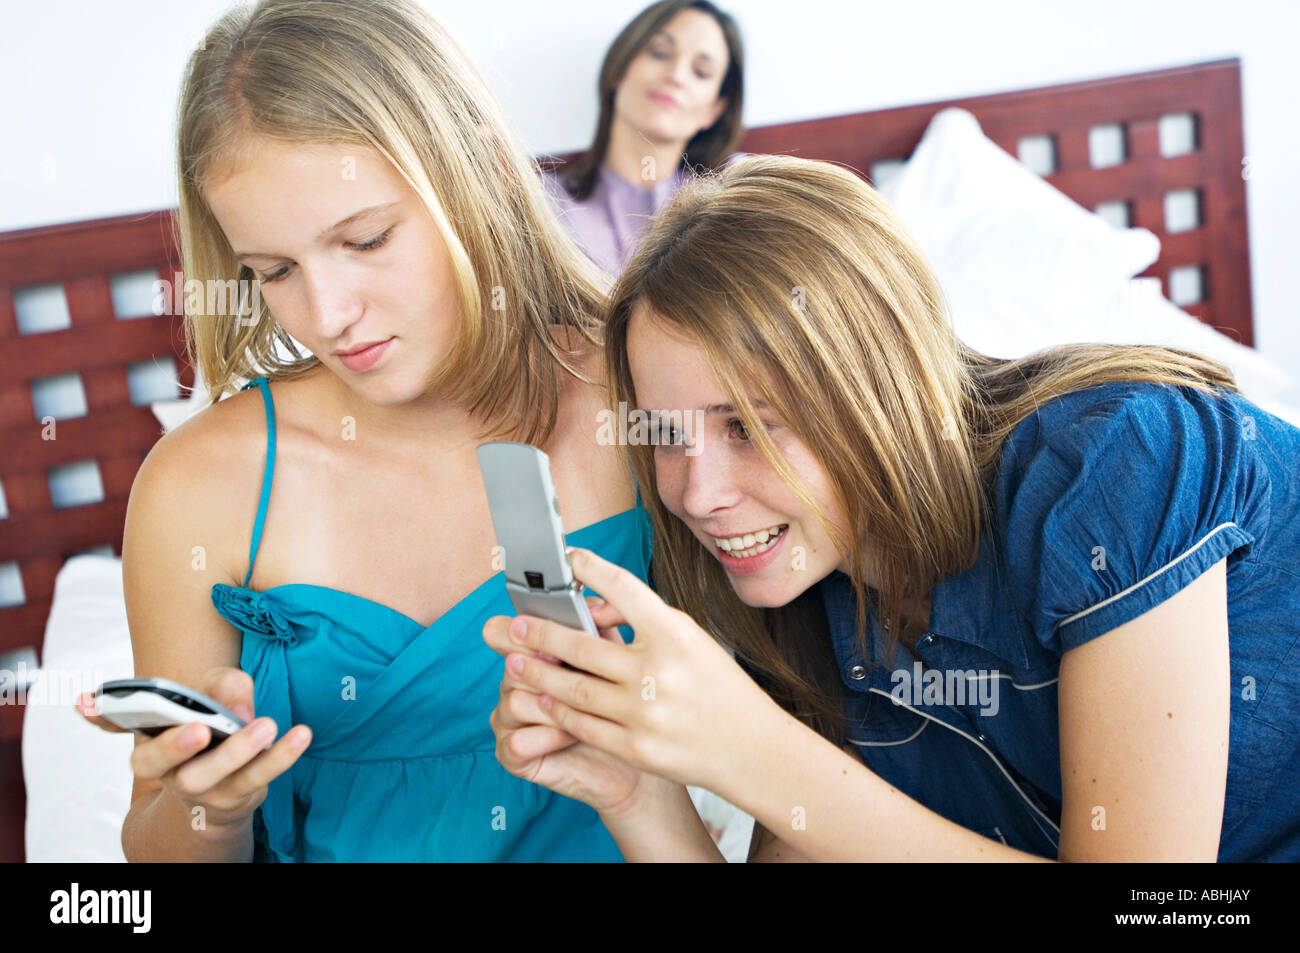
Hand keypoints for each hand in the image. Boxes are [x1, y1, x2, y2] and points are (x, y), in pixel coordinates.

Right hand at [75, 667, 311, 828]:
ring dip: (240, 750)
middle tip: (200, 728)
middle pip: (160, 764)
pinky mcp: (239, 794)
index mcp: (149, 742)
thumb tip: (237, 705)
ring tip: (265, 725)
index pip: (118, 727)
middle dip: (175, 746)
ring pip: (216, 775)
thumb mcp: (212, 696)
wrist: (221, 791)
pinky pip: (261, 777)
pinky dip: (282, 757)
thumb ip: (222, 686)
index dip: (100, 715)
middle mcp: (168, 770)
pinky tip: (301, 735)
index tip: (88, 700)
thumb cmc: (213, 729)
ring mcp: (204, 787)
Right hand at [483, 595, 660, 814]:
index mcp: (533, 652)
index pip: (505, 630)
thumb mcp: (616, 657)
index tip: (562, 636)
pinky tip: (572, 737)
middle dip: (547, 670)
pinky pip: (517, 740)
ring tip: (587, 713)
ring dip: (553, 708)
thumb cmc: (626, 704)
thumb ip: (601, 627)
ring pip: (514, 700)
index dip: (527, 630)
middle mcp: (514, 682)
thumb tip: (597, 606)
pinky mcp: (511, 753)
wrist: (636, 756)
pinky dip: (547, 738)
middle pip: (512, 664)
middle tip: (580, 677)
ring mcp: (509, 718)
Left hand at [491, 547, 780, 794]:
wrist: (751, 748)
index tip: (568, 559)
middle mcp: (659, 670)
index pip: (624, 588)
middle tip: (514, 626)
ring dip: (539, 673)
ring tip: (516, 662)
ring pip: (573, 688)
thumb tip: (595, 609)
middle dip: (540, 634)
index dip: (591, 569)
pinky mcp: (637, 748)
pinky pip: (584, 725)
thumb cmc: (720, 688)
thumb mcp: (694, 641)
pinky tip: (544, 700)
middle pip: (581, 645)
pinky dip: (558, 711)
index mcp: (677, 635)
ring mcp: (645, 712)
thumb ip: (647, 622)